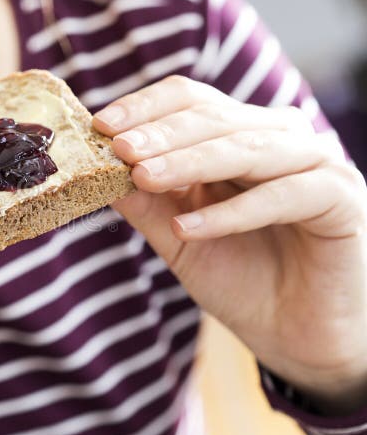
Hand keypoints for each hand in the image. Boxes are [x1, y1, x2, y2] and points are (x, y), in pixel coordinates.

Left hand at [93, 75, 366, 413]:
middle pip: (214, 117)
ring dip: (190, 163)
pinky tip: (189, 227)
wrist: (295, 335)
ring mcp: (314, 163)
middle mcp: (278, 137)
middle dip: (161, 134)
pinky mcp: (341, 198)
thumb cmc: (238, 278)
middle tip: (119, 150)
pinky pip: (283, 195)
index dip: (144, 108)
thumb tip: (93, 169)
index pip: (190, 100)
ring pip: (246, 149)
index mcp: (239, 134)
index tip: (100, 125)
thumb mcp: (177, 236)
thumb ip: (144, 201)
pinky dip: (232, 211)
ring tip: (144, 178)